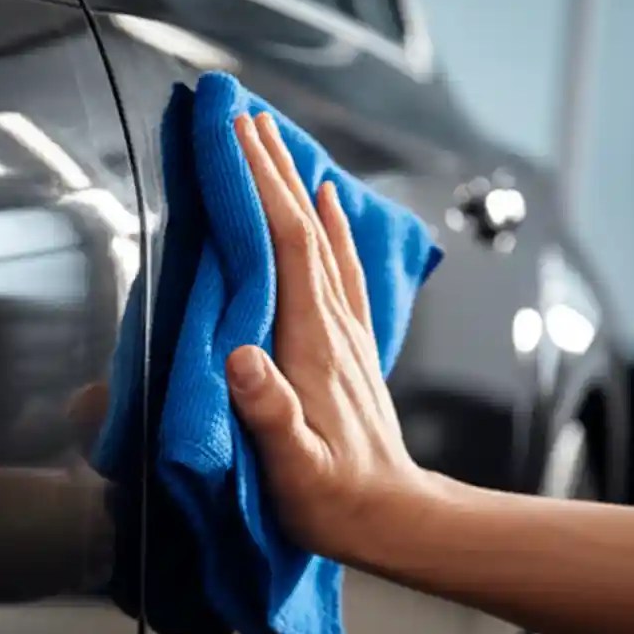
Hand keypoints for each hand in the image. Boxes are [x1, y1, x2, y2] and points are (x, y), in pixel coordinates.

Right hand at [225, 113, 430, 562]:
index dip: (264, 186)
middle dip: (274, 167)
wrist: (395, 518)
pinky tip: (329, 203)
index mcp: (312, 342)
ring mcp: (347, 331)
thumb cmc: (333, 499)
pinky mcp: (352, 344)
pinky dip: (332, 226)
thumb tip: (241, 357)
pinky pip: (342, 267)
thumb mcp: (293, 468)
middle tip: (246, 115)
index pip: (287, 244)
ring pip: (322, 238)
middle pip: (305, 226)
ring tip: (277, 142)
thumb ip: (269, 413)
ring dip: (298, 185)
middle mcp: (334, 324)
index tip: (238, 137)